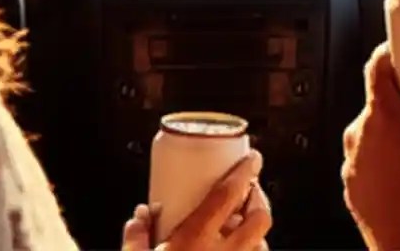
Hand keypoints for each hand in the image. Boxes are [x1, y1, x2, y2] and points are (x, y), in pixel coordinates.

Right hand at [122, 152, 272, 250]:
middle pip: (260, 218)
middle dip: (259, 199)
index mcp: (195, 240)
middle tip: (250, 189)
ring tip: (244, 224)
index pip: (228, 195)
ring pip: (263, 243)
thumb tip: (140, 215)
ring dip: (257, 231)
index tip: (252, 157)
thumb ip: (136, 236)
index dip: (244, 171)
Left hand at [341, 42, 399, 250]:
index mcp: (378, 120)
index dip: (390, 53)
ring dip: (396, 125)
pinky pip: (371, 156)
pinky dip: (389, 151)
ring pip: (374, 130)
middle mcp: (359, 137)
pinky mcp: (356, 184)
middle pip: (378, 100)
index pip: (375, 70)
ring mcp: (354, 162)